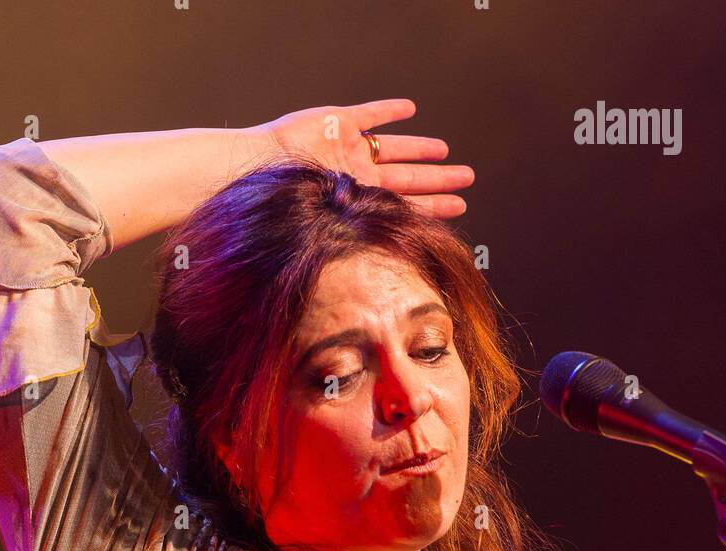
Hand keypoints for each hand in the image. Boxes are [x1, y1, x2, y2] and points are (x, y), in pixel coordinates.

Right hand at [248, 98, 473, 218]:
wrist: (257, 171)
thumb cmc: (287, 205)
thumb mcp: (333, 227)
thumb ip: (366, 235)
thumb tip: (398, 266)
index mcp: (359, 203)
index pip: (406, 204)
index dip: (435, 205)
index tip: (460, 207)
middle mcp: (357, 176)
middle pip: (408, 177)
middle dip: (439, 178)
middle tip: (467, 177)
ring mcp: (347, 148)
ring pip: (392, 147)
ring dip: (419, 148)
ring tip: (445, 151)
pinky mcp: (335, 121)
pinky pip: (368, 114)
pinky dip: (388, 111)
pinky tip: (409, 109)